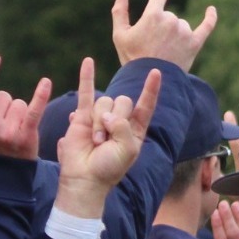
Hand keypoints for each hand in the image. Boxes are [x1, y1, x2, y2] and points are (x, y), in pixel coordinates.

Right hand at [0, 54, 52, 159]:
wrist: (1, 177)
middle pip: (2, 95)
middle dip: (4, 106)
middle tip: (2, 126)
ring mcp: (7, 133)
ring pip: (18, 103)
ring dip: (18, 113)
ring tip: (14, 131)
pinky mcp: (26, 136)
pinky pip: (34, 109)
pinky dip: (41, 95)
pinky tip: (46, 82)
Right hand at [55, 57, 161, 217]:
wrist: (85, 178)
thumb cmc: (109, 168)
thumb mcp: (128, 150)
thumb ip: (123, 127)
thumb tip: (106, 114)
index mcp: (134, 130)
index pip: (145, 105)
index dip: (150, 90)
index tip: (156, 72)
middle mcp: (119, 121)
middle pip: (122, 101)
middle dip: (115, 119)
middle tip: (105, 141)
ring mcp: (100, 117)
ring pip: (105, 102)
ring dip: (99, 122)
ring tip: (95, 140)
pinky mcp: (82, 116)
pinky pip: (86, 92)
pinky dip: (86, 77)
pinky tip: (88, 61)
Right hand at [111, 0, 216, 71]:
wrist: (151, 81)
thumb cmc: (132, 59)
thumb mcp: (120, 35)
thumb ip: (119, 11)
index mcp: (153, 15)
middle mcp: (171, 20)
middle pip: (168, 16)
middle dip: (161, 28)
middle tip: (152, 47)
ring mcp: (184, 32)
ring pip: (180, 26)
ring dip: (174, 35)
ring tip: (165, 52)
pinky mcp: (195, 44)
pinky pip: (206, 27)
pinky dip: (210, 18)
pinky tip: (211, 10)